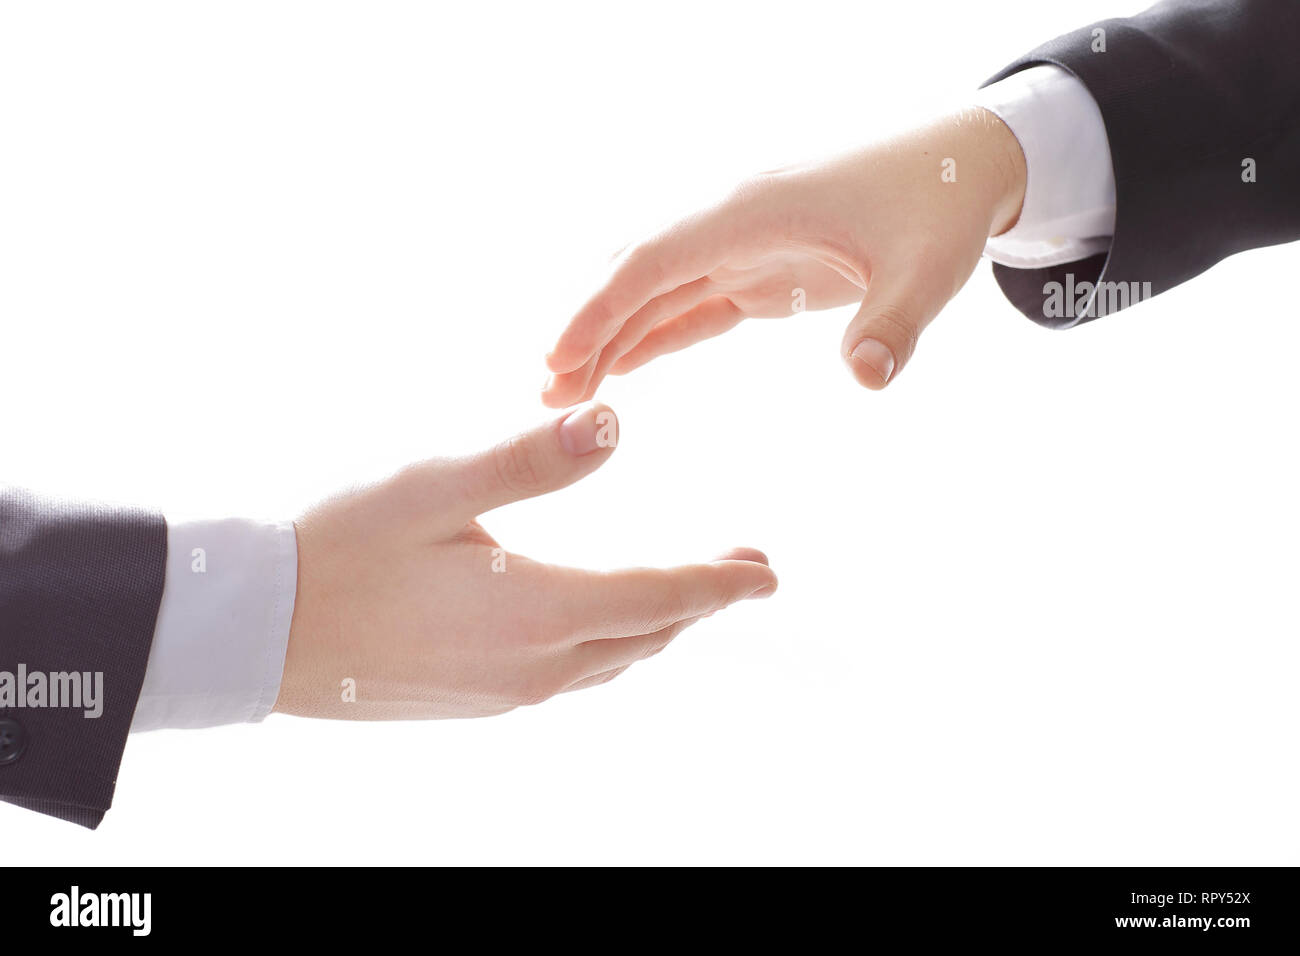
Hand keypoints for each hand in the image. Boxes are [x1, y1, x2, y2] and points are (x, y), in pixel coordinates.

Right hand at [274, 402, 776, 718]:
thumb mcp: (434, 485)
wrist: (253, 633)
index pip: (661, 596)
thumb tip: (616, 424)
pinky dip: (608, 644)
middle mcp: (534, 664)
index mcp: (537, 609)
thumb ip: (531, 460)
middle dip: (701, 600)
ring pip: (611, 660)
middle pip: (647, 634)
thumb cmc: (337, 546)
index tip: (769, 572)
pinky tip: (598, 622)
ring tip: (685, 592)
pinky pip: (570, 675)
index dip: (721, 582)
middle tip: (745, 571)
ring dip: (657, 625)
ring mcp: (504, 693)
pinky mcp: (474, 701)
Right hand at [542, 107, 1025, 403]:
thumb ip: (895, 323)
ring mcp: (739, 244)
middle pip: (636, 274)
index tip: (558, 357)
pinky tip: (622, 367)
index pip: (654, 260)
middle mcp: (730, 222)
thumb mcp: (930, 267)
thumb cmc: (939, 204)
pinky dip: (653, 334)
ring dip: (611, 337)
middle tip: (547, 394)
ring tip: (568, 392)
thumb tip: (866, 378)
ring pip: (655, 291)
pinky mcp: (757, 268)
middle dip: (588, 330)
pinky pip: (691, 303)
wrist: (960, 166)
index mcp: (752, 210)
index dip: (600, 308)